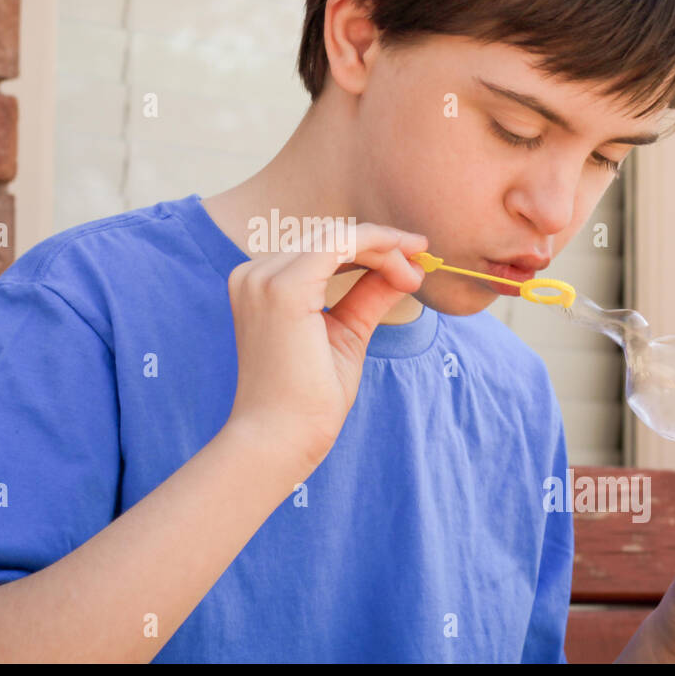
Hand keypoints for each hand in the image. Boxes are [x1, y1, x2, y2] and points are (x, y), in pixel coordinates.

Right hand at [223, 221, 427, 469]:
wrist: (281, 440)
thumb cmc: (308, 400)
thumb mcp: (346, 334)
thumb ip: (366, 296)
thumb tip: (403, 268)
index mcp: (260, 285)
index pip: (319, 247)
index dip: (369, 246)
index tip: (410, 259)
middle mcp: (254, 274)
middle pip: (328, 235)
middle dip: (381, 244)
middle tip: (421, 262)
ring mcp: (264, 278)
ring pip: (337, 235)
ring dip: (384, 247)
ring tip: (415, 272)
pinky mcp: (283, 287)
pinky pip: (339, 243)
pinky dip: (377, 247)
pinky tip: (404, 268)